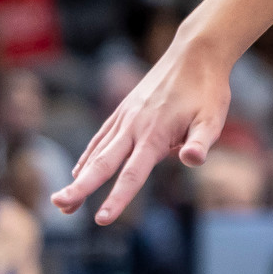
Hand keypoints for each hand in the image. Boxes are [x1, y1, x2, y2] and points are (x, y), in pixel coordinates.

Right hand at [56, 40, 231, 223]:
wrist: (195, 53)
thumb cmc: (208, 90)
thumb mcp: (214, 118)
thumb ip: (202, 142)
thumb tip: (192, 160)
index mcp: (154, 134)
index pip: (132, 174)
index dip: (117, 198)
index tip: (101, 220)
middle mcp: (133, 127)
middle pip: (103, 164)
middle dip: (80, 188)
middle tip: (58, 206)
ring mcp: (125, 118)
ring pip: (97, 152)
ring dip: (79, 177)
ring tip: (61, 201)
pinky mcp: (124, 110)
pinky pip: (101, 137)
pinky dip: (88, 155)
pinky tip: (78, 170)